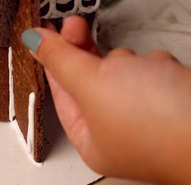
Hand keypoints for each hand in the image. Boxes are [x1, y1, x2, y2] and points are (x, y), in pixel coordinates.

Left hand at [22, 16, 190, 184]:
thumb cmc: (161, 124)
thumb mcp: (93, 86)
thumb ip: (61, 62)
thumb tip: (34, 43)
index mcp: (91, 140)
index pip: (61, 93)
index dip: (52, 61)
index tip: (45, 36)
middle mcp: (116, 133)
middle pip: (89, 82)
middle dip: (86, 54)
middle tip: (73, 26)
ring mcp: (145, 117)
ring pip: (123, 73)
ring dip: (128, 63)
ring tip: (143, 73)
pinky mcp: (169, 101)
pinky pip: (150, 72)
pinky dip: (155, 67)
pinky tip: (165, 76)